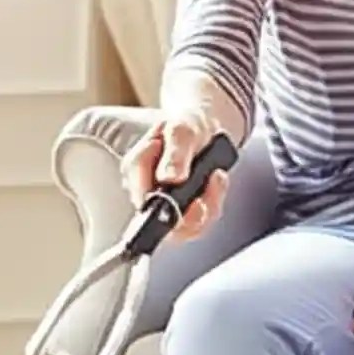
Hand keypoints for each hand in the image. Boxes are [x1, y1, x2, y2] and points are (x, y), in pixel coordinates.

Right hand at [119, 110, 229, 241]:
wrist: (201, 129)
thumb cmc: (186, 127)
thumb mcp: (182, 130)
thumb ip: (175, 153)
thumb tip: (168, 178)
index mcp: (136, 168)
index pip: (143, 198)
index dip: (167, 203)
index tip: (192, 193)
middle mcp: (145, 191)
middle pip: (164, 222)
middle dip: (195, 207)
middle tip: (213, 179)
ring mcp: (163, 204)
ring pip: (185, 227)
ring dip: (209, 203)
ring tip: (216, 175)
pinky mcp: (181, 212)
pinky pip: (199, 221)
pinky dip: (214, 202)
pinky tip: (217, 180)